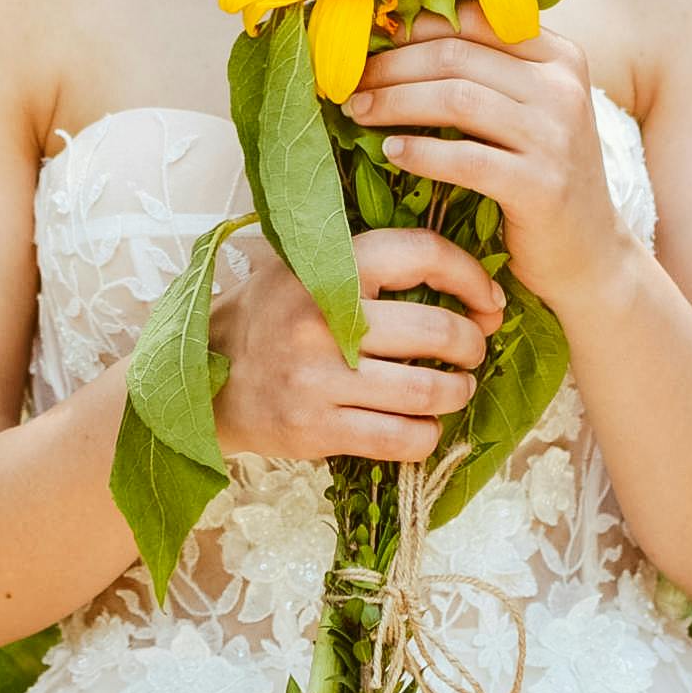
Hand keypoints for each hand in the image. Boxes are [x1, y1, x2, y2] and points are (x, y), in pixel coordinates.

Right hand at [207, 225, 507, 464]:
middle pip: (438, 331)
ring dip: (457, 392)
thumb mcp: (305, 263)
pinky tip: (425, 425)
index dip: (470, 276)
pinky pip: (401, 438)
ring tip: (456, 388)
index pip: (423, 253)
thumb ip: (368, 258)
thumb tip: (460, 267)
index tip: (487, 300)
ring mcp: (319, 378)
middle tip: (473, 350)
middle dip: (472, 344)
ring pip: (427, 391)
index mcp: (328, 265)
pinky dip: (427, 435)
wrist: (203, 376)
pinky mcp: (316, 429)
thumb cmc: (271, 314)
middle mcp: (323, 318)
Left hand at [344, 1, 640, 318]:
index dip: (413, 28)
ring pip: (454, 99)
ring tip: (358, 113)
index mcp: (559, 57)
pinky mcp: (541, 185)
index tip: (369, 44)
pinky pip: (464, 158)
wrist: (590, 254)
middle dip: (392, 66)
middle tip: (350, 83)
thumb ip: (484, 71)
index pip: (473, 20)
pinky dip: (419, 151)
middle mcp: (562, 87)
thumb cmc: (541, 174)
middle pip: (455, 55)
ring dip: (395, 103)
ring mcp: (556, 136)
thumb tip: (401, 32)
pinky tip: (391, 152)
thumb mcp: (527, 110)